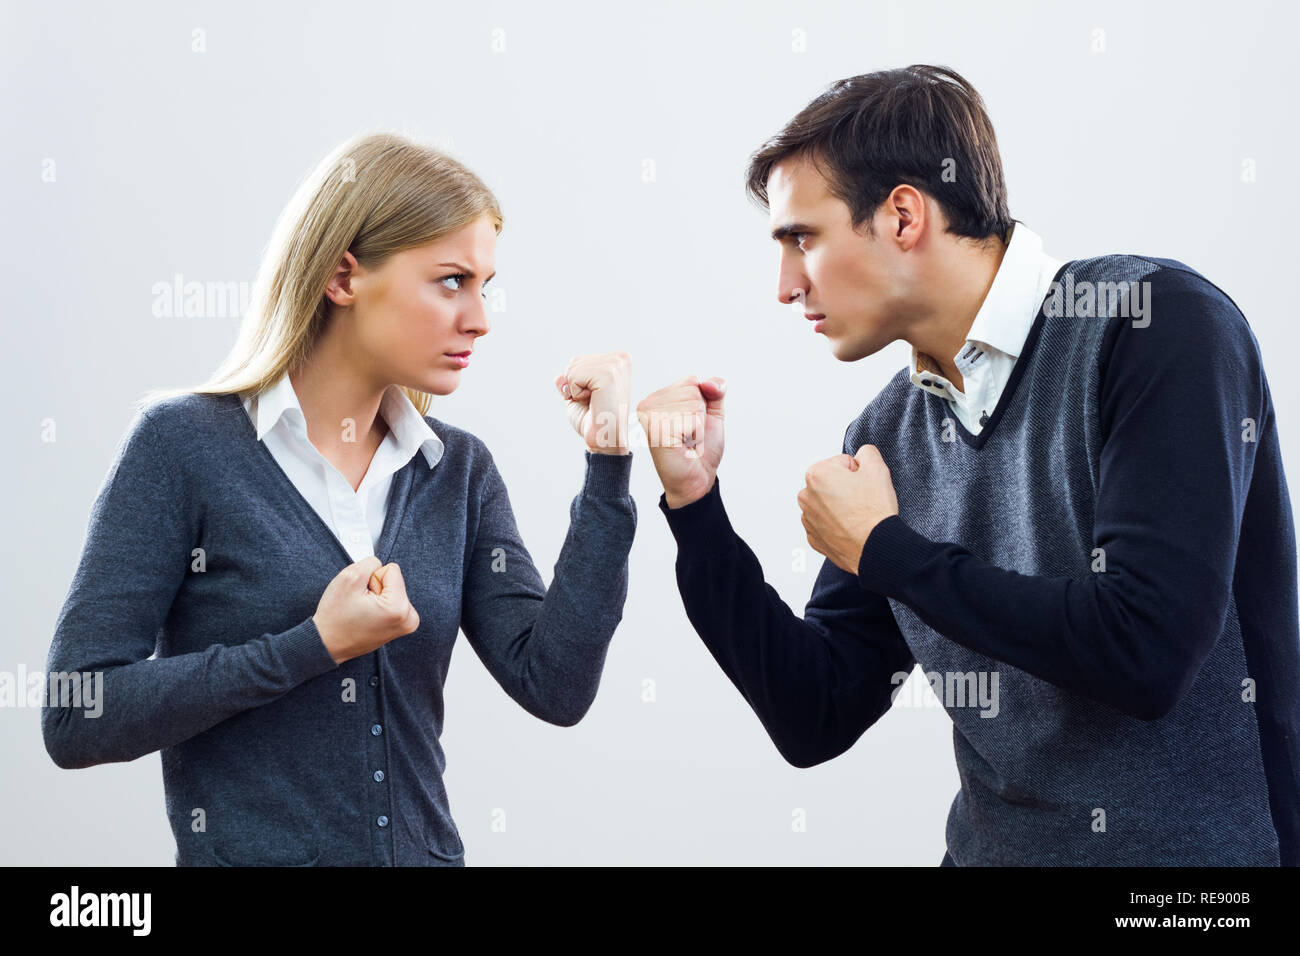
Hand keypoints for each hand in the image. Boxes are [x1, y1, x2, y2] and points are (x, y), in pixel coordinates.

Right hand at [312, 557, 420, 664]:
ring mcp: (406, 624)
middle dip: (375, 588)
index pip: (391, 569)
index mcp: (399, 608)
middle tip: (360, 604)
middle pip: (394, 580)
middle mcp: (408, 619)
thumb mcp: (350, 577)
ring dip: (375, 596)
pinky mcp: (401, 626)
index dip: (371, 578)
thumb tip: (381, 564)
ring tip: (362, 610)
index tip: (361, 595)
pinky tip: (366, 615)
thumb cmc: (335, 617)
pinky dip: (378, 605)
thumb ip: (371, 562)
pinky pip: (391, 601)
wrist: (327, 643)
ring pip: (392, 590)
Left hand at [555, 351, 631, 453]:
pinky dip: (576, 392)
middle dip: (574, 385)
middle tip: (592, 402)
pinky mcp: (609, 375)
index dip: (576, 383)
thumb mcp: (577, 396)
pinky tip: (593, 402)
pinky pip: (575, 376)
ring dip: (576, 390)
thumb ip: (568, 381)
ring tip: (594, 402)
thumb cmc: (594, 420)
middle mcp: (619, 359)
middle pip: (574, 361)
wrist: (604, 438)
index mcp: (617, 360)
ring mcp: (616, 365)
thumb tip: (559, 378)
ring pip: (573, 367)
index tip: (592, 398)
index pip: (578, 361)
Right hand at [635, 374, 725, 508]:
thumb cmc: (700, 450)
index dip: (701, 405)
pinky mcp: (655, 428)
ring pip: (693, 403)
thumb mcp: (711, 414)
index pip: (692, 381)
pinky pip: (692, 418)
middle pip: (693, 390)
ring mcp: (650, 415)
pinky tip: (684, 446)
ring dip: (698, 427)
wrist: (696, 479)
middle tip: (688, 435)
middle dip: (700, 415)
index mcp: (658, 398)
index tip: (690, 425)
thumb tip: (708, 382)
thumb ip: (714, 391)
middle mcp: (649, 404)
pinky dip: (696, 435)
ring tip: (686, 441)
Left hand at [797, 444, 899, 574]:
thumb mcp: (877, 469)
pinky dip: (837, 525)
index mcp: (816, 474)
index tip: (864, 487)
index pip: (842, 463)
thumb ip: (867, 452)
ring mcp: (807, 518)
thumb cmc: (873, 513)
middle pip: (832, 483)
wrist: (875, 548)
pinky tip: (850, 529)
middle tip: (862, 501)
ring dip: (841, 506)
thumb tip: (862, 455)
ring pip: (828, 503)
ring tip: (857, 516)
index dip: (858, 474)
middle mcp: (805, 496)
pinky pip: (826, 523)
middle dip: (846, 488)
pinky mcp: (813, 537)